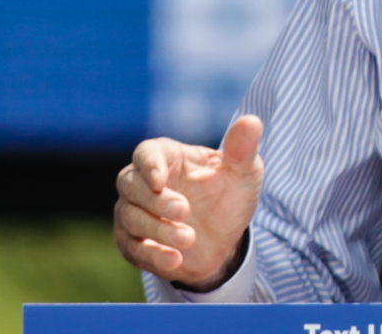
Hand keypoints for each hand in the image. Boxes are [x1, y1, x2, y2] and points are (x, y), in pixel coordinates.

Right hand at [113, 115, 264, 290]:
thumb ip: (243, 149)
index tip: (160, 179)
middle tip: (185, 211)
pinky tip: (175, 260)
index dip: (149, 164)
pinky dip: (152, 255)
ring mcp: (135, 213)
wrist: (226, 240)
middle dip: (156, 199)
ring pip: (130, 218)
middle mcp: (144, 183)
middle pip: (130, 184)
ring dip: (158, 229)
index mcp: (170, 158)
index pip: (147, 152)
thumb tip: (251, 121)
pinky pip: (132, 249)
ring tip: (189, 239)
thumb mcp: (244, 173)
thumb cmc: (231, 196)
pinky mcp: (134, 243)